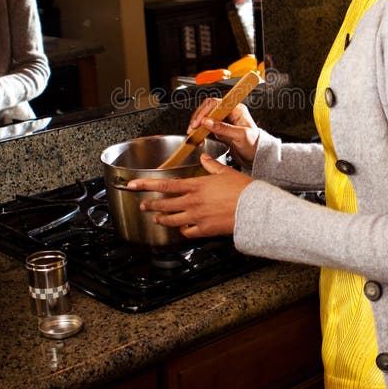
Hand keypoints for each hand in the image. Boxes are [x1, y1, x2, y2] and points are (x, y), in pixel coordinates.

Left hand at [127, 154, 252, 238]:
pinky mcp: (204, 230)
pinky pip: (187, 232)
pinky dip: (182, 230)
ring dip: (162, 219)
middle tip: (143, 205)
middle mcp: (193, 201)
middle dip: (150, 205)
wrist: (254, 208)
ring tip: (157, 219)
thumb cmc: (242, 190)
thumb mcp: (226, 172)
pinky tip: (182, 229)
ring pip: (172, 220)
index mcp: (196, 185)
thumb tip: (205, 157)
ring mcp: (197, 217)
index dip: (146, 185)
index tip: (134, 185)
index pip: (165, 185)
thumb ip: (212, 165)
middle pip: (164, 204)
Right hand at [188, 99, 259, 169]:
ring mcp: (224, 121)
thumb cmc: (255, 144)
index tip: (198, 122)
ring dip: (198, 124)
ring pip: (205, 117)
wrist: (257, 156)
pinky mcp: (220, 129)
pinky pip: (206, 126)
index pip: (216, 103)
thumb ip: (224, 128)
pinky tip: (199, 138)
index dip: (205, 111)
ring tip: (193, 133)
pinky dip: (201, 131)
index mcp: (236, 109)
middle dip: (198, 118)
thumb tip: (207, 122)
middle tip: (192, 128)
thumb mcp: (240, 136)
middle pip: (208, 109)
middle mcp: (229, 113)